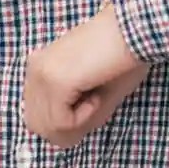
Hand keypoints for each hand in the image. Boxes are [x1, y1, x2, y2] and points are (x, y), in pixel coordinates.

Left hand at [23, 4, 149, 148]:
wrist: (134, 29)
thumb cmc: (121, 55)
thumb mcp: (93, 91)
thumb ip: (73, 113)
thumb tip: (64, 137)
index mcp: (39, 65)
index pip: (37, 114)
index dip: (65, 119)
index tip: (89, 98)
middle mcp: (34, 67)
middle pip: (37, 124)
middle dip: (67, 126)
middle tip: (92, 102)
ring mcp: (42, 73)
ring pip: (47, 126)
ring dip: (75, 121)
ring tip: (94, 95)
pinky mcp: (55, 80)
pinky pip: (61, 122)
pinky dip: (83, 117)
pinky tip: (96, 94)